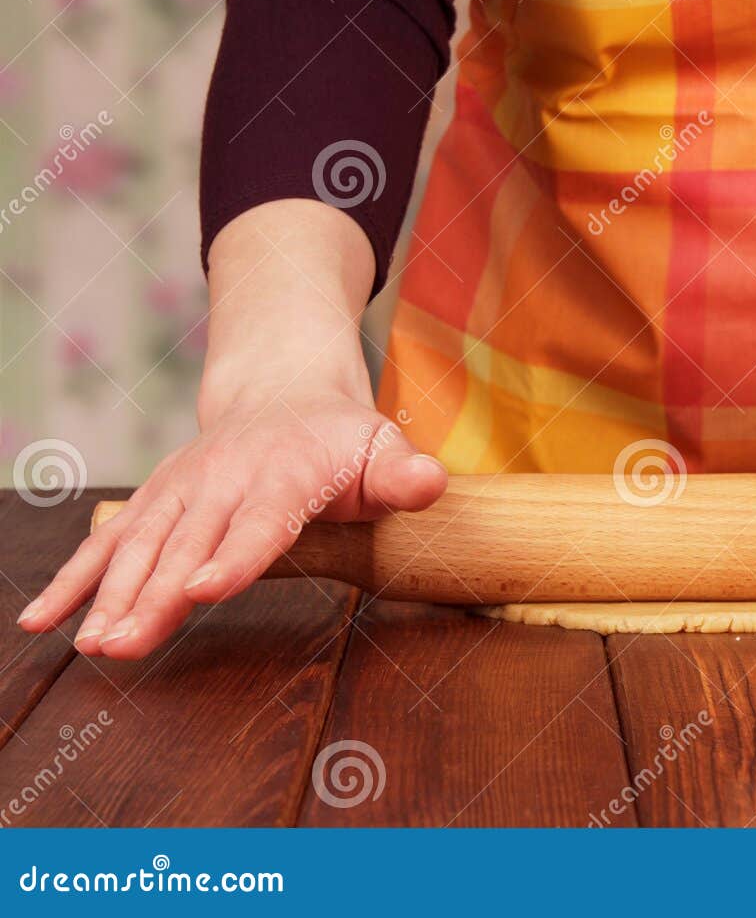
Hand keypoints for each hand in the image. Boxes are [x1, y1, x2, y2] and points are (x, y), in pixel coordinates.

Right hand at [16, 384, 447, 658]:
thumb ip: (404, 473)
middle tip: (126, 644)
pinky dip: (74, 579)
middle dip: (152, 595)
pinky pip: (110, 542)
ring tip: (93, 645)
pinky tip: (42, 620)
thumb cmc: (343, 439)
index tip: (202, 590)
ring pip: (141, 547)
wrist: (284, 393)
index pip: (260, 521)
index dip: (232, 557)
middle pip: (187, 545)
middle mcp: (224, 480)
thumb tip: (429, 483)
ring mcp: (183, 490)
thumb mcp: (384, 447)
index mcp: (285, 473)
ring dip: (110, 596)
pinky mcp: (156, 502)